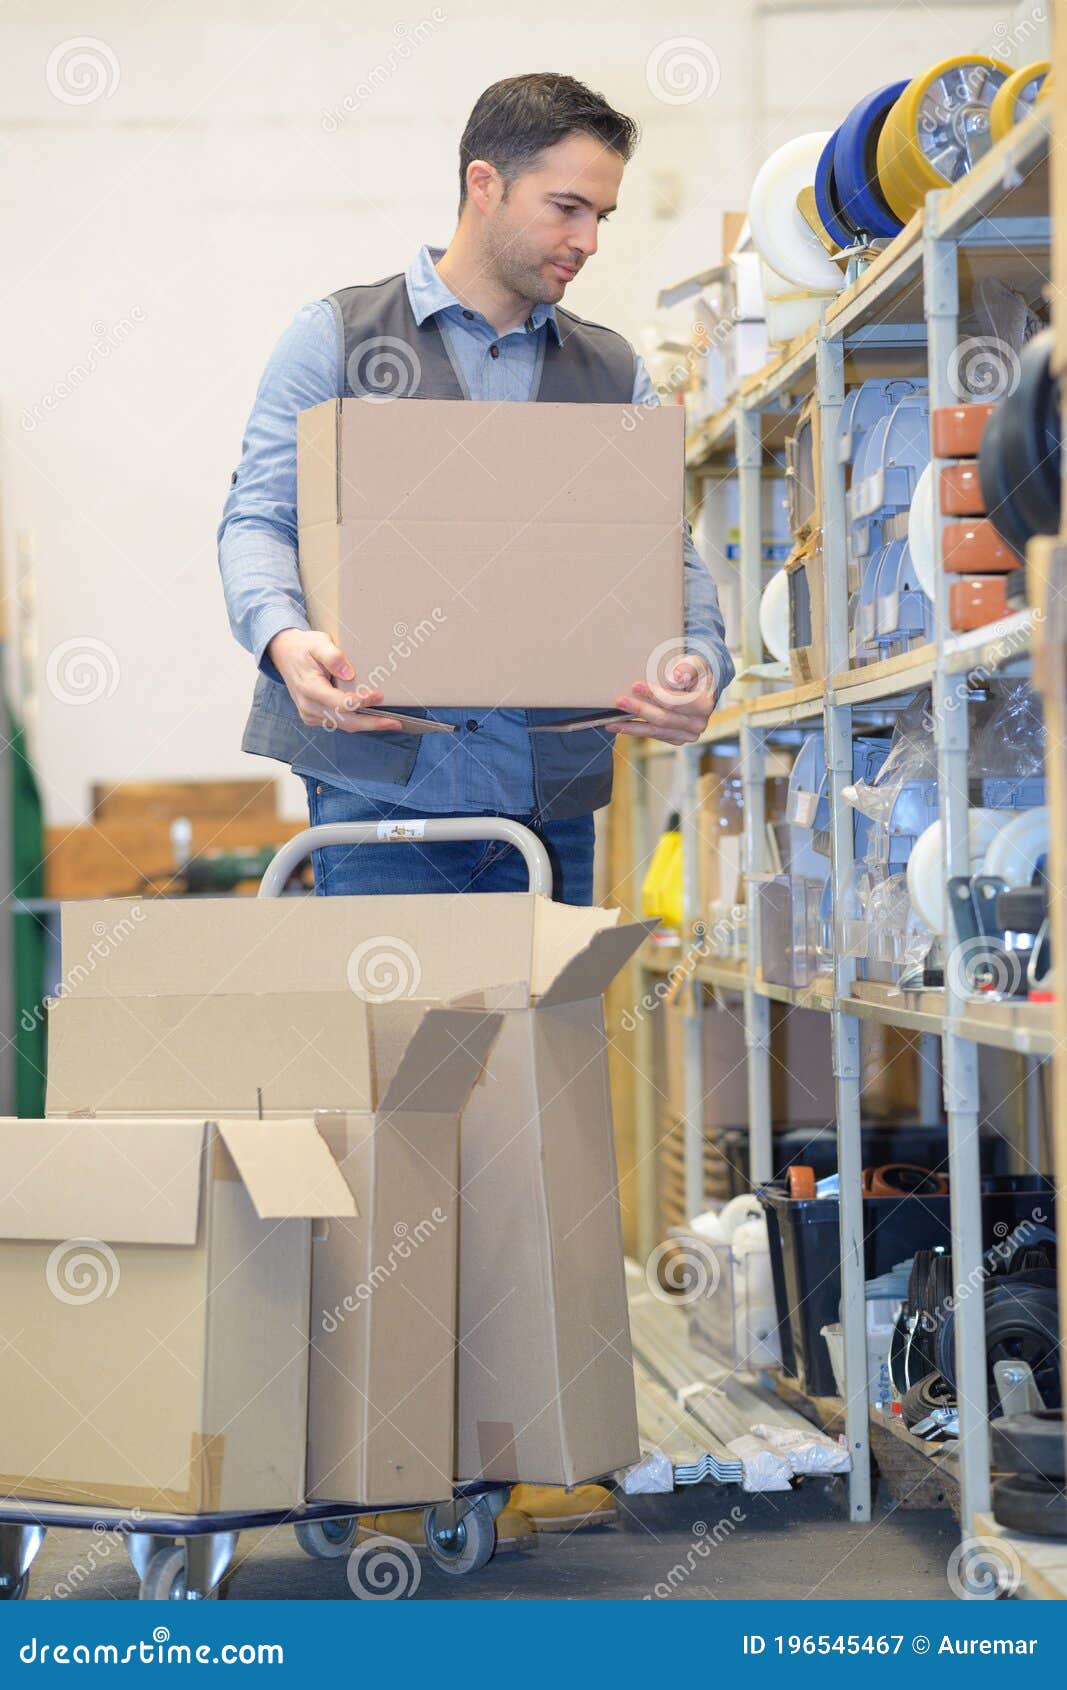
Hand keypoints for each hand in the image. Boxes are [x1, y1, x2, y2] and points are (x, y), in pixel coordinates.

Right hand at [267, 629, 403, 731]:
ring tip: (389, 722)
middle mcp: (308, 706)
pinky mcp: (314, 716)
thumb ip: (332, 656)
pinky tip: (371, 718)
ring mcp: (310, 714)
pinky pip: (338, 723)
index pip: (339, 702)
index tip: (378, 696)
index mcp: (309, 688)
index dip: (360, 701)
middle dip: (371, 724)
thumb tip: (349, 673)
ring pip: (343, 725)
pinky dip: (355, 722)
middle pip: (345, 722)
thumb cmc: (304, 648)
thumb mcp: (318, 643)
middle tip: (395, 722)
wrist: (285, 655)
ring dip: (367, 724)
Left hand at [604, 654, 717, 743]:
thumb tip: (674, 678)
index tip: (635, 685)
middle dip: (639, 710)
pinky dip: (636, 731)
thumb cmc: (695, 672)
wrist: (700, 688)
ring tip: (611, 723)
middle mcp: (697, 724)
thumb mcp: (695, 663)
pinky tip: (620, 726)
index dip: (654, 694)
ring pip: (655, 731)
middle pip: (663, 718)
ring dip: (632, 726)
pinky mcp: (676, 739)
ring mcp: (687, 735)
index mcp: (704, 705)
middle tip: (619, 701)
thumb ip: (687, 668)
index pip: (674, 701)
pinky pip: (654, 736)